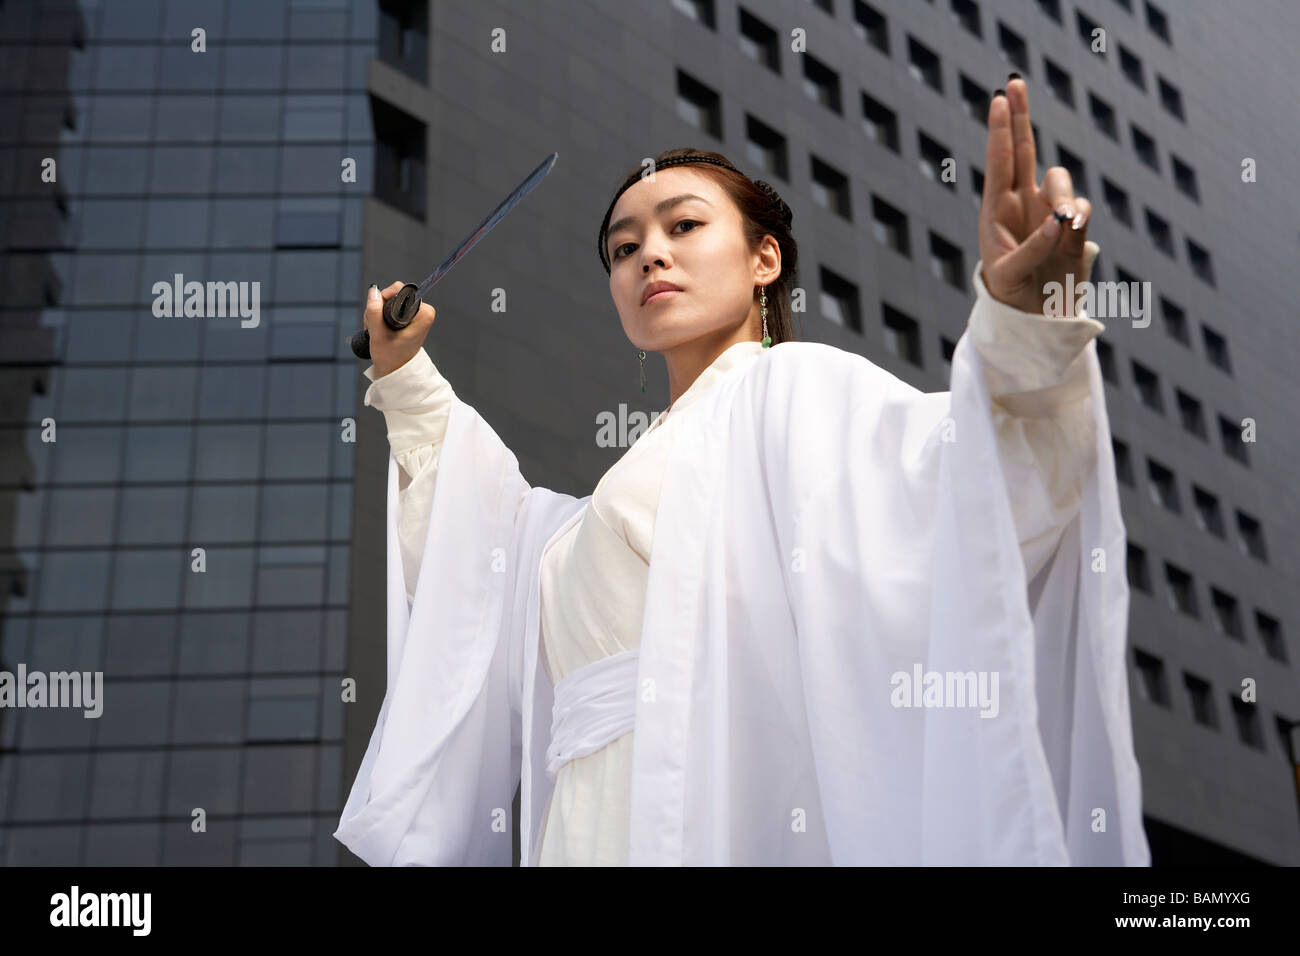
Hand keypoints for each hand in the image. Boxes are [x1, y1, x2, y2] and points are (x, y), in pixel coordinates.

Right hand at [364, 281, 436, 377]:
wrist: (395, 373)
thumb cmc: (391, 358)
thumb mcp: (378, 334)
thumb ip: (374, 311)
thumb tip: (373, 291)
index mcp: (424, 314)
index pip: (401, 290)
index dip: (385, 298)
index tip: (378, 313)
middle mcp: (423, 312)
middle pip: (394, 295)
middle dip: (380, 308)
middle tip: (375, 326)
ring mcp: (415, 316)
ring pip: (390, 302)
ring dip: (378, 314)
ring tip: (376, 331)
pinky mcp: (408, 320)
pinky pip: (391, 310)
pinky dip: (381, 318)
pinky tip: (377, 330)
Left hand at [978, 78, 1093, 316]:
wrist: (1034, 315)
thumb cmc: (1010, 294)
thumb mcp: (1010, 276)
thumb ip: (1033, 248)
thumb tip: (1062, 221)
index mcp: (996, 210)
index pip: (1000, 161)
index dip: (1001, 131)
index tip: (1000, 100)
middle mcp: (1021, 202)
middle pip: (1023, 148)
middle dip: (1020, 115)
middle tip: (1013, 82)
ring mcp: (1048, 210)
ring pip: (1060, 179)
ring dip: (1063, 195)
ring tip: (1064, 223)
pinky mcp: (1072, 224)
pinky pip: (1081, 207)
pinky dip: (1079, 216)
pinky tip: (1072, 235)